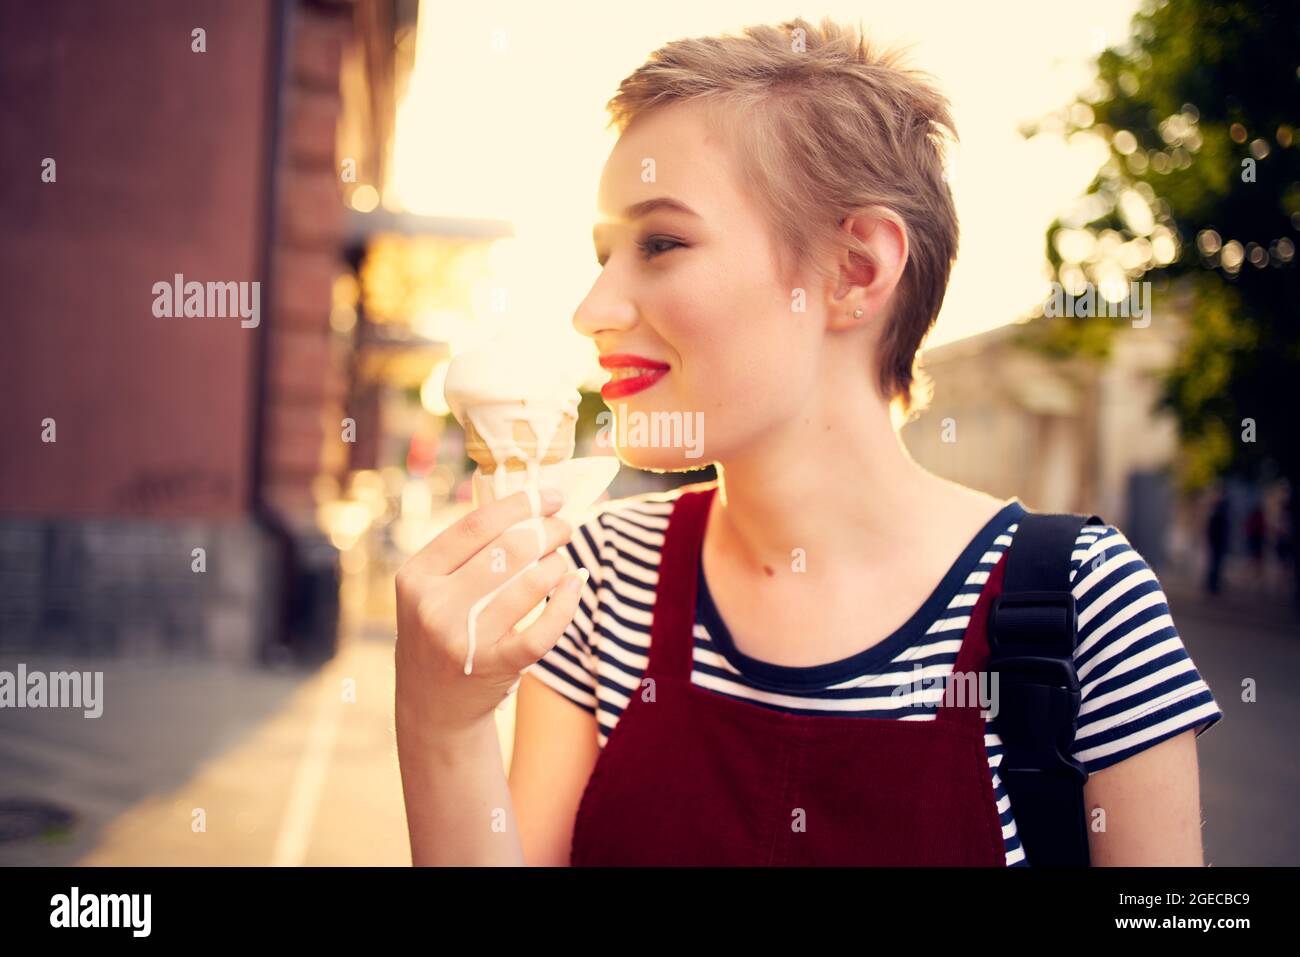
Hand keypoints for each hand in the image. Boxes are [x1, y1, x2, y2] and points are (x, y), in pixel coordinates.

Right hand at [394, 487, 584, 732]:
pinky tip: (575, 584)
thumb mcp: (433, 588)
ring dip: (557, 564)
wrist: (433, 705)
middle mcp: (434, 607)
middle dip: (547, 530)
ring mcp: (463, 640)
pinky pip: (543, 629)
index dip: (519, 503)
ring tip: (561, 561)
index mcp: (417, 576)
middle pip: (507, 550)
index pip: (475, 525)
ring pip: (530, 584)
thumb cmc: (442, 630)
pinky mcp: (494, 668)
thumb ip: (467, 550)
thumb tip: (528, 503)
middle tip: (564, 526)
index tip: (550, 495)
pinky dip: (567, 602)